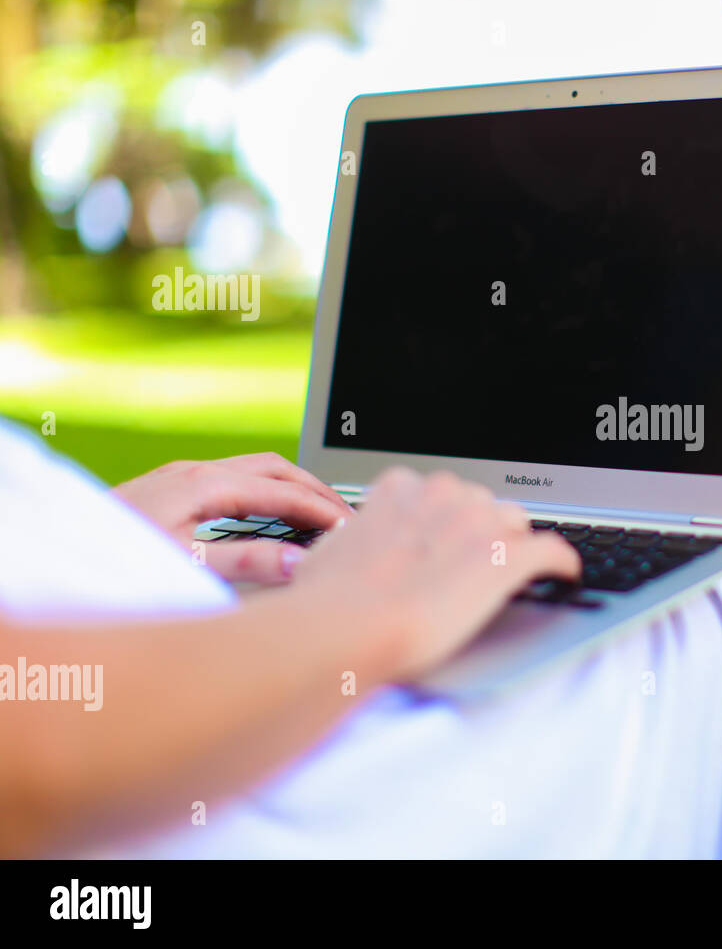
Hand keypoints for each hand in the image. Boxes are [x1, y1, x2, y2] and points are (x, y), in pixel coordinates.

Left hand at [113, 453, 354, 583]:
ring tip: (320, 519)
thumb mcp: (183, 565)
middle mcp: (193, 472)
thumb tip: (301, 562)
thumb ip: (246, 563)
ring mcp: (180, 479)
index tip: (354, 529)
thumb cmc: (110, 561)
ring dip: (291, 491)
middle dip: (316, 490)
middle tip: (349, 519)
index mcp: (202, 483)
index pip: (283, 489)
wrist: (55, 553)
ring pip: (255, 472)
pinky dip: (266, 496)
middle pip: (275, 469)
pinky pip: (235, 482)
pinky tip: (271, 523)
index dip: (323, 509)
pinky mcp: (170, 492)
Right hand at [290, 467, 579, 679]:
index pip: (442, 493)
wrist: (348, 626)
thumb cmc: (328, 600)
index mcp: (403, 488)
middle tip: (470, 571)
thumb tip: (356, 544)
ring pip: (517, 523)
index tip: (450, 542)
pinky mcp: (510, 555)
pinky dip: (562, 562)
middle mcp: (445, 494)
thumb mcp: (332, 551)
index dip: (448, 522)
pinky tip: (565, 576)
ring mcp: (480, 522)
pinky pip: (553, 549)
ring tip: (509, 578)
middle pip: (483, 504)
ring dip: (515, 545)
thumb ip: (358, 537)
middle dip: (481, 533)